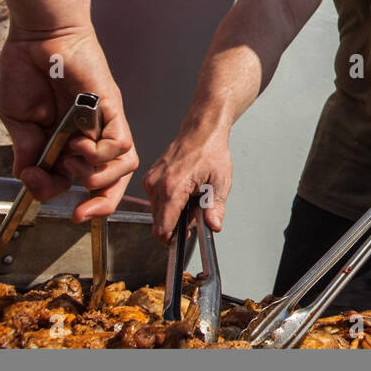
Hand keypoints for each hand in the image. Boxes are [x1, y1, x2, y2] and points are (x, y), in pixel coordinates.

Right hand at [0, 23, 137, 223]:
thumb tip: (31, 179)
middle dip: (99, 205)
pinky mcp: (111, 108)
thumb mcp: (18, 119)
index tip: (42, 192)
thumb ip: (26, 150)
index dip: (64, 195)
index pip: (78, 180)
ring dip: (97, 177)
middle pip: (111, 181)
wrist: (37, 36)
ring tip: (72, 164)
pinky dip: (102, 153)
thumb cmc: (27, 69)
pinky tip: (78, 143)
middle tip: (79, 212)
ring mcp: (102, 123)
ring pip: (122, 166)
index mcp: (65, 141)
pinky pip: (122, 143)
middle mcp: (89, 136)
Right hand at [143, 118, 233, 243]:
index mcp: (172, 188)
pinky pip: (156, 200)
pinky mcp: (150, 177)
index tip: (182, 239)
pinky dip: (169, 201)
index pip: (162, 227)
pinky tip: (184, 191)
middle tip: (197, 211)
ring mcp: (151, 180)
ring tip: (193, 197)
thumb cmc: (211, 151)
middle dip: (177, 224)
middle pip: (159, 222)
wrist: (201, 131)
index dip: (171, 239)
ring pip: (157, 212)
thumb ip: (215, 207)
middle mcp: (156, 185)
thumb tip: (213, 226)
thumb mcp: (220, 182)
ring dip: (173, 212)